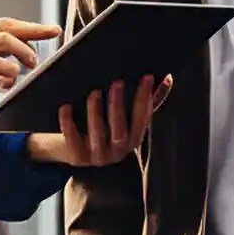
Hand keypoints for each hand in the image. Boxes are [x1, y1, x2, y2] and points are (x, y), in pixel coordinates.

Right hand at [0, 18, 61, 126]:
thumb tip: (3, 70)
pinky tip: (12, 79)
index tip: (47, 29)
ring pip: (2, 39)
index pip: (2, 24)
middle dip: (34, 29)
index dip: (27, 26)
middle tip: (54, 33)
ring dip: (23, 50)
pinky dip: (7, 69)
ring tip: (33, 65)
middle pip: (7, 25)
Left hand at [26, 74, 172, 165]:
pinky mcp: (76, 157)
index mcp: (133, 140)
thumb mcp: (127, 119)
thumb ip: (148, 102)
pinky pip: (72, 139)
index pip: (143, 118)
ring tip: (94, 93)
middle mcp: (118, 152)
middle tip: (117, 83)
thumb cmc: (106, 130)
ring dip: (96, 112)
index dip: (146, 98)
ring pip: (98, 134)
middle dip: (119, 106)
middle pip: (120, 130)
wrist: (73, 153)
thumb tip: (167, 78)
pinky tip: (65, 106)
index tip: (147, 77)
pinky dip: (68, 123)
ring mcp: (97, 157)